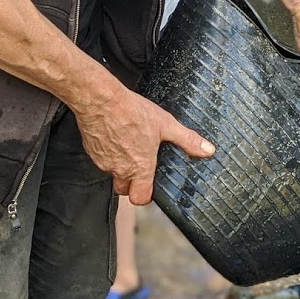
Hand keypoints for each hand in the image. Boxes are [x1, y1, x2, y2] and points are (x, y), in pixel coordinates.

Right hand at [71, 71, 214, 204]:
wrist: (100, 100)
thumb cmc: (130, 111)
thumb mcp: (166, 125)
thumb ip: (187, 140)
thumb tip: (207, 150)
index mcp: (140, 167)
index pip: (140, 198)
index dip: (146, 194)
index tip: (150, 184)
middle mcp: (120, 169)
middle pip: (124, 190)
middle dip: (131, 183)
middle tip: (139, 166)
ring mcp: (103, 162)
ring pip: (112, 173)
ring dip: (119, 166)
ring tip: (128, 145)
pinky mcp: (92, 151)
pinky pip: (100, 160)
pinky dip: (107, 153)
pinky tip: (115, 137)